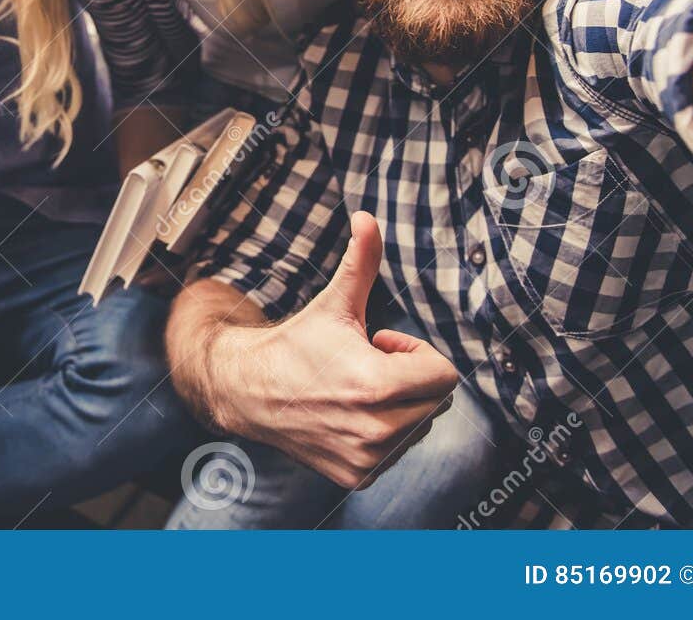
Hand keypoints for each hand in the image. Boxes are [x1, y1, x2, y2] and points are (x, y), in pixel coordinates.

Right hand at [220, 212, 458, 488]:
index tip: (381, 343)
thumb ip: (360, 261)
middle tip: (367, 363)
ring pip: (417, 426)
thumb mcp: (333, 303)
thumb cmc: (296, 343)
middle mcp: (376, 430)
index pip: (444, 375)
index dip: (414, 352)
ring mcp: (368, 458)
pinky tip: (347, 414)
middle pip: (435, 400)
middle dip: (409, 377)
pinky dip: (382, 432)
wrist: (248, 391)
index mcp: (377, 386)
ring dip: (398, 406)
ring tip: (355, 389)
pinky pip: (397, 451)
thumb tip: (367, 217)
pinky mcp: (358, 476)